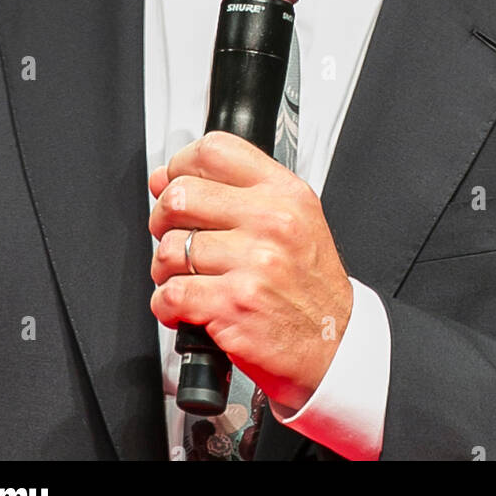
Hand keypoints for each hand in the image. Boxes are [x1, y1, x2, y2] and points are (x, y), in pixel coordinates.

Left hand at [148, 130, 353, 410]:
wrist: (333, 344)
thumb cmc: (310, 286)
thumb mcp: (293, 220)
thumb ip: (235, 194)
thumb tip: (164, 179)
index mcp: (284, 194)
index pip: (214, 151)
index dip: (180, 165)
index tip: (173, 183)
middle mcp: (271, 222)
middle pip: (181, 196)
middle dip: (162, 220)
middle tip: (173, 236)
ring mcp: (253, 264)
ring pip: (171, 248)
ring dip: (164, 269)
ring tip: (183, 278)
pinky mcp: (233, 305)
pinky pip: (170, 294)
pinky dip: (165, 304)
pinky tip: (183, 307)